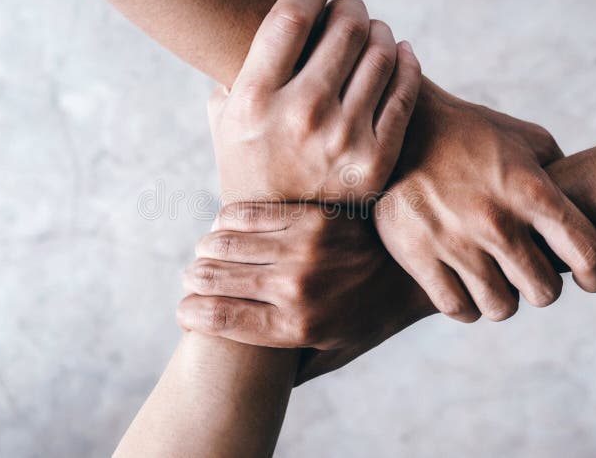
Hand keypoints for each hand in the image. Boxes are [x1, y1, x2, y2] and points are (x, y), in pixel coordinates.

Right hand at [177, 202, 435, 383]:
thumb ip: (288, 369)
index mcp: (294, 328)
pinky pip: (246, 213)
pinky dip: (226, 221)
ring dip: (205, 250)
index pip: (216, 318)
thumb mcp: (332, 354)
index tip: (184, 310)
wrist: (411, 273)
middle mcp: (294, 288)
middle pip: (211, 278)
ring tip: (208, 254)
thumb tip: (247, 382)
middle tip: (195, 280)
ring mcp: (303, 248)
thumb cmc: (366, 318)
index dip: (187, 312)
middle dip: (192, 280)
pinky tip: (227, 228)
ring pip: (222, 242)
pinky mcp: (311, 217)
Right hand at [208, 0, 420, 201]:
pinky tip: (400, 55)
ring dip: (379, 32)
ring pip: (380, 53)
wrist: (280, 237)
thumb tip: (260, 34)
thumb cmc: (250, 169)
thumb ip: (235, 76)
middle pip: (344, 28)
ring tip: (372, 35)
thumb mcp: (224, 123)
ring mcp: (342, 139)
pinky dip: (407, 62)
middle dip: (349, 9)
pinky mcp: (375, 160)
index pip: (292, 16)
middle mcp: (299, 115)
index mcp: (253, 99)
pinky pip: (404, 92)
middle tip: (349, 12)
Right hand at [374, 75, 595, 321]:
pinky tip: (465, 288)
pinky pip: (456, 307)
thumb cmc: (467, 133)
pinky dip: (467, 305)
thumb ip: (559, 175)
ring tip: (495, 281)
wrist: (398, 126)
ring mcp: (452, 240)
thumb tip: (582, 212)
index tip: (589, 278)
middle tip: (528, 272)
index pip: (586, 254)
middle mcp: (494, 220)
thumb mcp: (523, 139)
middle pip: (544, 292)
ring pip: (500, 307)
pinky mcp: (415, 253)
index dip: (595, 274)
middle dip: (541, 285)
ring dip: (503, 299)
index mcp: (529, 190)